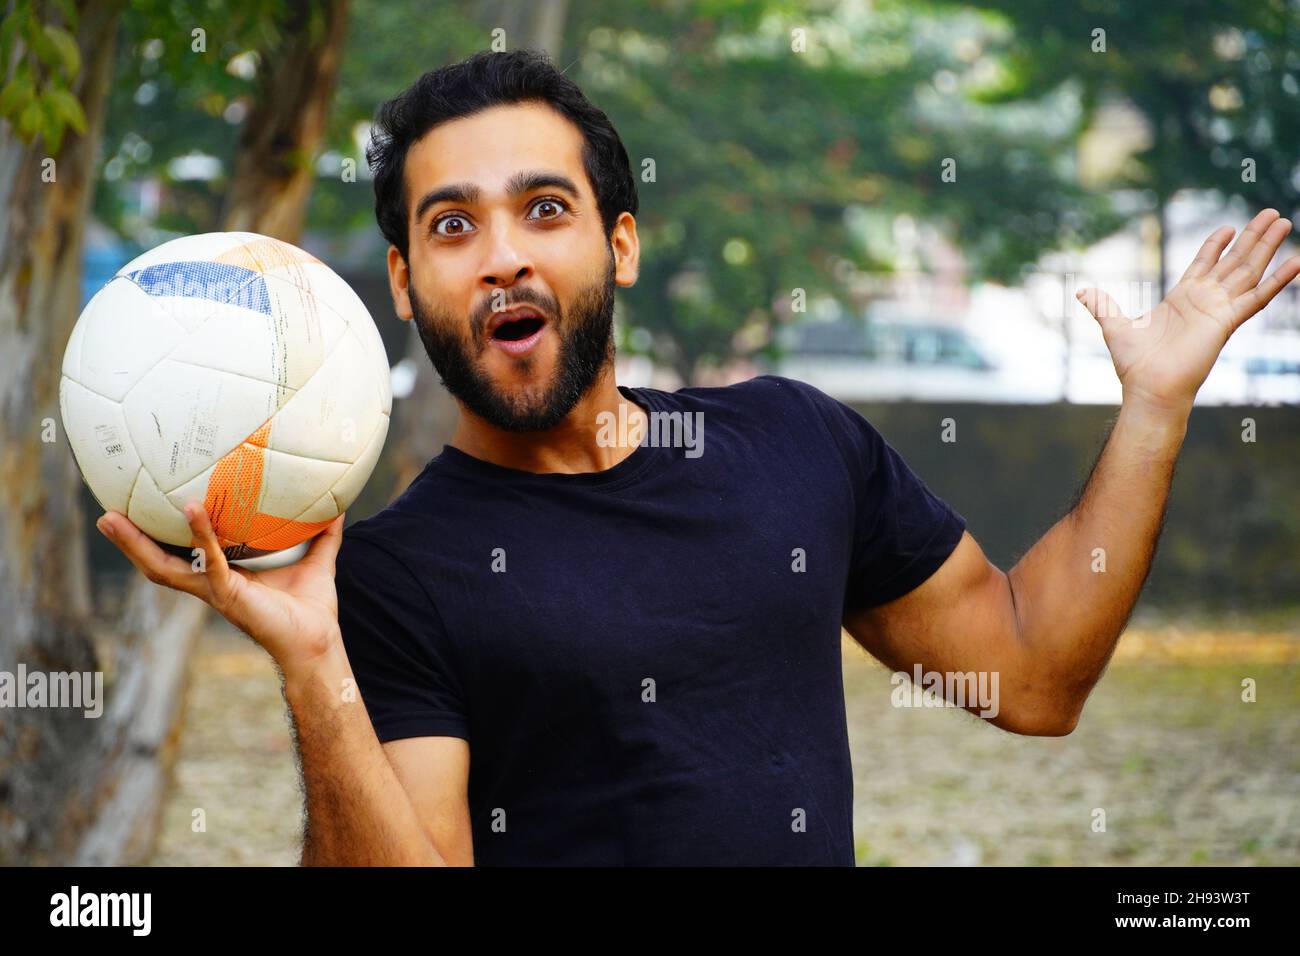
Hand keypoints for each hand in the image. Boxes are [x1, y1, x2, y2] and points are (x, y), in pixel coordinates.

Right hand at [97, 504, 344, 675]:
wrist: (318, 643)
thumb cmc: (312, 609)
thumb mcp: (316, 562)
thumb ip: (323, 534)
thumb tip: (339, 505)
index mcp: (222, 578)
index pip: (180, 556)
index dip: (158, 538)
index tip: (139, 510)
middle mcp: (210, 585)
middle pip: (156, 563)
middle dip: (129, 543)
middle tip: (104, 514)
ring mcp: (215, 592)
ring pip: (164, 567)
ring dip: (137, 544)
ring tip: (112, 518)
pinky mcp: (230, 595)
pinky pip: (209, 561)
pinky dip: (200, 535)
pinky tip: (192, 510)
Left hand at [1076, 208, 1299, 414]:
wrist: (1148, 388)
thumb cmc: (1133, 364)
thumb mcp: (1114, 326)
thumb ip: (1102, 305)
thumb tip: (1081, 292)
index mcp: (1181, 299)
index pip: (1204, 264)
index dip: (1216, 245)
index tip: (1228, 226)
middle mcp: (1204, 301)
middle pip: (1233, 261)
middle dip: (1252, 238)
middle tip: (1270, 214)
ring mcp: (1218, 309)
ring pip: (1249, 271)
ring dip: (1267, 248)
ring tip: (1284, 222)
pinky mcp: (1227, 321)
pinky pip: (1257, 297)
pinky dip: (1278, 280)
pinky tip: (1297, 261)